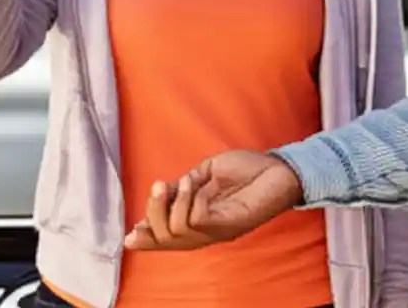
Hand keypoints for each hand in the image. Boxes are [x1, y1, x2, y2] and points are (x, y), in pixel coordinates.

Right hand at [122, 150, 304, 250]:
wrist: (278, 167)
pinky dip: (191, 200)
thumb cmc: (246, 169)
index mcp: (199, 222)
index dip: (147, 240)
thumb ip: (184, 186)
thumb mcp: (205, 174)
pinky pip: (198, 220)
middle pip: (166, 237)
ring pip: (177, 230)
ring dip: (173, 202)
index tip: (130, 234)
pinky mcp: (231, 224)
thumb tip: (164, 193)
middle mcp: (207, 232)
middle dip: (153, 212)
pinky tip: (197, 185)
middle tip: (158, 185)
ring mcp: (219, 230)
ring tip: (183, 181)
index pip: (167, 240)